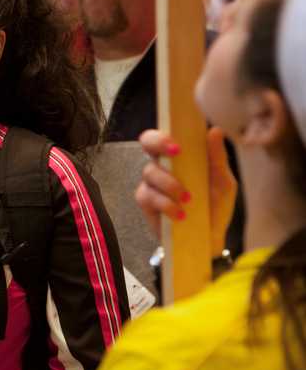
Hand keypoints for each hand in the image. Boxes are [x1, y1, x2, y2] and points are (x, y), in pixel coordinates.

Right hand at [135, 127, 237, 256]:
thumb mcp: (223, 183)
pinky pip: (148, 196)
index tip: (178, 143)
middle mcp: (162, 164)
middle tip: (176, 152)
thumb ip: (218, 158)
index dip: (166, 132)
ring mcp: (151, 183)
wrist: (209, 239)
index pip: (166, 134)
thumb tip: (215, 130)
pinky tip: (180, 214)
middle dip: (158, 143)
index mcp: (179, 156)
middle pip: (147, 142)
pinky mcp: (146, 203)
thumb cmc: (215, 206)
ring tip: (188, 199)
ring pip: (150, 172)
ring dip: (170, 184)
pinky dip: (166, 204)